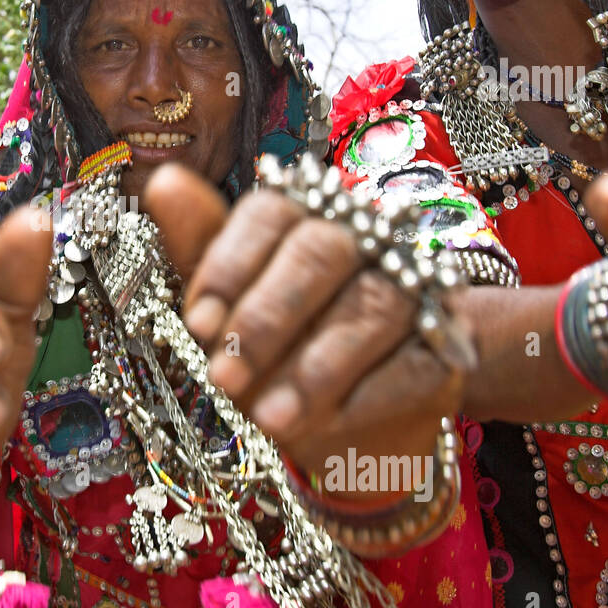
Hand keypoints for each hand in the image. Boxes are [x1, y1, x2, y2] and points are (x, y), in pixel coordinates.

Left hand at [146, 165, 465, 488]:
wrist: (357, 417)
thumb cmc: (279, 348)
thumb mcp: (228, 308)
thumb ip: (199, 250)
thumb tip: (162, 183)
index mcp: (300, 216)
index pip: (269, 212)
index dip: (230, 264)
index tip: (198, 323)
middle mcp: (361, 237)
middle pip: (320, 252)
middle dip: (267, 319)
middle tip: (224, 378)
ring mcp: (410, 288)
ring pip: (370, 307)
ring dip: (314, 368)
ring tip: (269, 420)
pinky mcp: (444, 345)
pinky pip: (413, 362)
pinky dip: (366, 396)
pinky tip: (327, 424)